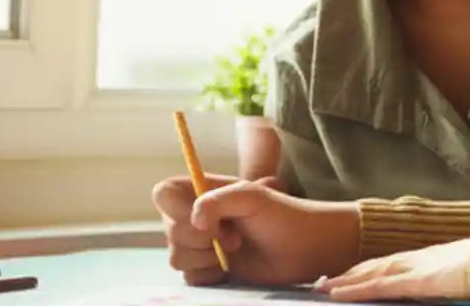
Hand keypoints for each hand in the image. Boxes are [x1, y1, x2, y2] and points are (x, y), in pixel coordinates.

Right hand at [151, 175, 358, 286]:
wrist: (305, 248)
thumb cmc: (283, 215)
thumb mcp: (252, 197)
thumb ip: (217, 201)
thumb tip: (194, 220)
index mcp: (201, 192)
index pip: (163, 194)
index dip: (176, 209)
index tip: (204, 219)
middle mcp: (196, 217)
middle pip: (170, 231)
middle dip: (202, 239)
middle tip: (236, 238)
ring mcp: (202, 246)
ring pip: (177, 257)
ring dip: (206, 258)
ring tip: (236, 251)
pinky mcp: (209, 272)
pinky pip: (190, 278)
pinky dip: (209, 275)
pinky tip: (231, 268)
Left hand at [316, 237, 469, 301]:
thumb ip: (455, 280)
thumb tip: (454, 283)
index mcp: (430, 258)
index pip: (392, 263)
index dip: (369, 268)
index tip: (352, 273)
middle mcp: (417, 258)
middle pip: (376, 265)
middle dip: (351, 273)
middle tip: (327, 280)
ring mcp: (416, 267)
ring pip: (371, 273)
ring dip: (346, 280)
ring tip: (324, 287)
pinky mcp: (417, 280)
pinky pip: (380, 286)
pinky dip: (357, 288)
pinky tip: (338, 293)